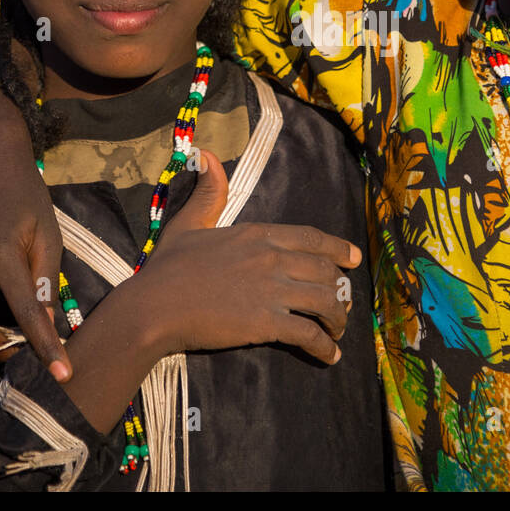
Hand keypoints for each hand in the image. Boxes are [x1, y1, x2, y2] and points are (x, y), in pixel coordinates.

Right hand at [129, 148, 361, 365]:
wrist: (155, 307)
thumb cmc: (168, 267)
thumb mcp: (189, 223)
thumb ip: (209, 193)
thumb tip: (207, 154)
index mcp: (259, 234)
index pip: (312, 238)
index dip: (338, 249)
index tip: (355, 259)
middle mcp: (272, 259)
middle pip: (325, 271)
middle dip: (340, 290)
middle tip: (343, 305)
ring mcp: (271, 291)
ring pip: (326, 301)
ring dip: (339, 318)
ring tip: (338, 332)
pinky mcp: (267, 322)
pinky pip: (309, 334)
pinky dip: (325, 347)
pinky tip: (331, 356)